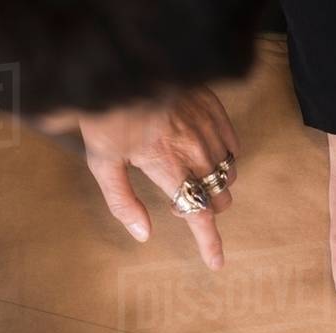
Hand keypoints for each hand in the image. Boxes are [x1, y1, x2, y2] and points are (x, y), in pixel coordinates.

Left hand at [79, 87, 239, 268]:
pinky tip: (207, 154)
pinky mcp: (214, 110)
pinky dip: (225, 158)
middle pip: (219, 198)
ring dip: (216, 185)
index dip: (209, 243)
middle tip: (184, 201)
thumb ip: (123, 202)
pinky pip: (233, 146)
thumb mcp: (102, 163)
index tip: (216, 262)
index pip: (199, 215)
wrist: (123, 67)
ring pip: (229, 173)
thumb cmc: (107, 116)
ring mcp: (208, 129)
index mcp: (169, 168)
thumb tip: (144, 234)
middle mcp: (195, 151)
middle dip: (207, 208)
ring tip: (194, 177)